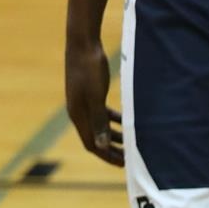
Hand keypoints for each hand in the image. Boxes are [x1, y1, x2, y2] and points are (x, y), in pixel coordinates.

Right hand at [65, 38, 123, 165]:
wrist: (82, 42)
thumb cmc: (89, 68)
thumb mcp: (96, 97)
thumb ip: (99, 121)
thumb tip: (101, 146)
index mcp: (78, 115)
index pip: (91, 144)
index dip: (107, 156)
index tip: (125, 165)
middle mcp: (78, 111)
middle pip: (95, 138)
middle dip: (112, 149)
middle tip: (130, 158)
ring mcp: (83, 102)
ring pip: (99, 126)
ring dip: (113, 135)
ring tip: (130, 142)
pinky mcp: (89, 92)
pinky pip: (101, 113)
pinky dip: (113, 120)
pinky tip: (125, 119)